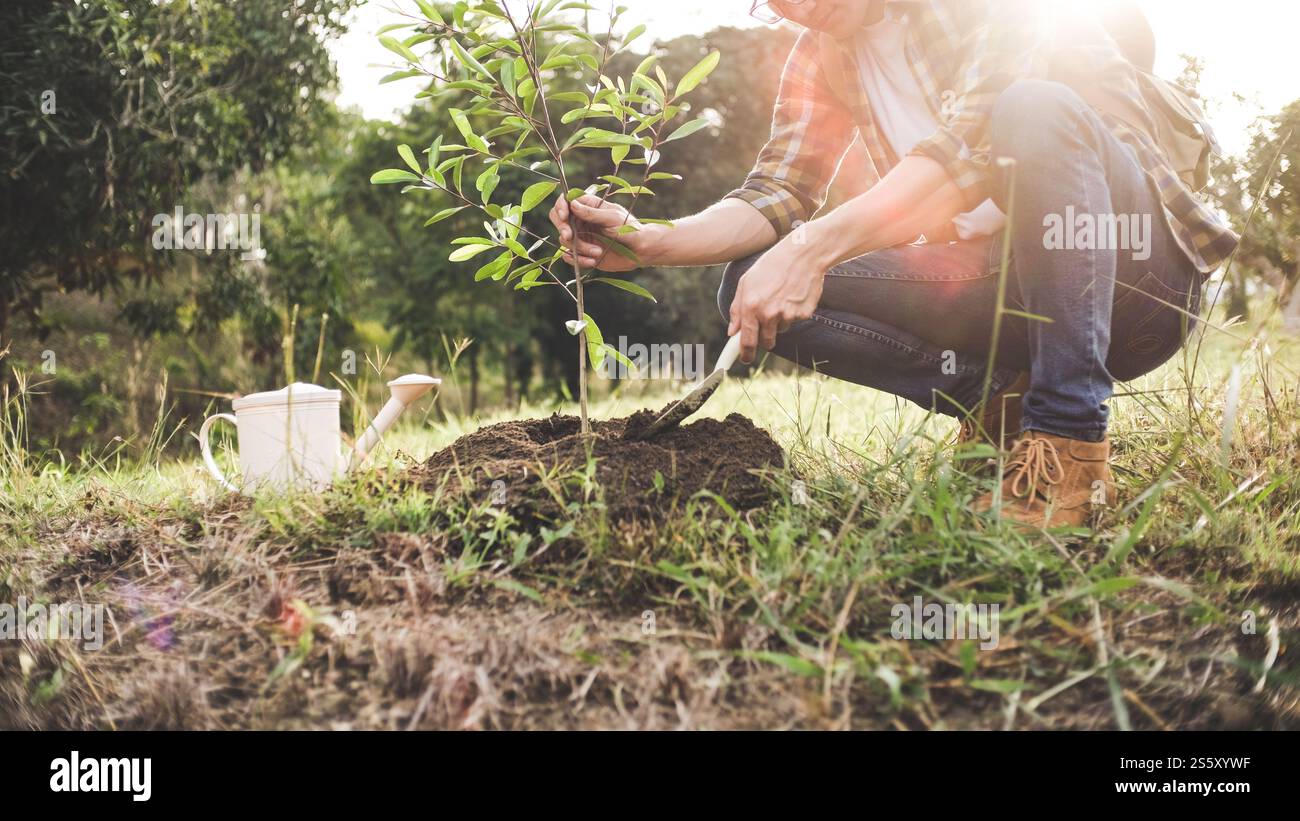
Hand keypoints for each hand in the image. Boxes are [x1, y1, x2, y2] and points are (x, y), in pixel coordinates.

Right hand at [549, 194, 654, 271]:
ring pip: (565, 240)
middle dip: (561, 228)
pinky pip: (569, 256)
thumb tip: (573, 204)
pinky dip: (578, 260)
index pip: (566, 201)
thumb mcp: (612, 217)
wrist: (639, 251)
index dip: (561, 207)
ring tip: (598, 252)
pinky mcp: (582, 252)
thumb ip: (592, 212)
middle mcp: (581, 220)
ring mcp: (581, 236)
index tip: (564, 216)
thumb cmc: (629, 229)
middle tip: (569, 236)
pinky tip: (592, 261)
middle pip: (558, 219)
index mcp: (589, 206)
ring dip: (579, 248)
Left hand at [727, 239, 825, 363]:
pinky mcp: (803, 314)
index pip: (747, 341)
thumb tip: (732, 332)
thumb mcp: (746, 282)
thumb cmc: (771, 266)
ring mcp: (787, 315)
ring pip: (781, 329)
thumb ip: (737, 309)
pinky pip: (795, 320)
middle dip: (764, 338)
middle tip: (766, 324)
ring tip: (781, 297)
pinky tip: (793, 294)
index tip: (745, 359)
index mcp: (751, 306)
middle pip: (766, 342)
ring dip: (779, 321)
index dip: (745, 354)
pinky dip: (793, 312)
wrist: (803, 254)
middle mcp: (769, 314)